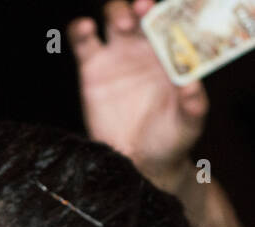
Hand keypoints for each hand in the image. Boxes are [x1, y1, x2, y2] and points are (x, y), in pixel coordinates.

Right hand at [71, 0, 207, 186]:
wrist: (136, 161)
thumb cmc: (169, 139)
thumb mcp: (189, 124)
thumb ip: (194, 105)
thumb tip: (192, 85)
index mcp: (172, 55)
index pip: (173, 23)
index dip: (171, 13)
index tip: (170, 13)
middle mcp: (145, 49)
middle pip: (141, 13)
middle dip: (142, 6)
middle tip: (142, 11)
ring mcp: (117, 56)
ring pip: (113, 18)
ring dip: (117, 11)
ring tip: (122, 22)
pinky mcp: (91, 68)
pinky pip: (83, 42)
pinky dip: (80, 31)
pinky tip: (84, 29)